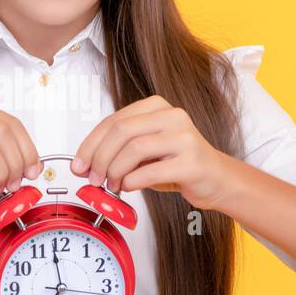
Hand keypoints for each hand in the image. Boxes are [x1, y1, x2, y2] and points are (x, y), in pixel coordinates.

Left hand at [70, 95, 229, 209]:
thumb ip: (119, 150)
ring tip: (112, 184)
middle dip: (99, 157)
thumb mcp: (146, 150)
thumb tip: (86, 164)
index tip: (78, 164)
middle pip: (121, 131)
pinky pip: (151, 171)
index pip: (114, 120)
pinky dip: (132, 182)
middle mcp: (172, 116)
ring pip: (134, 149)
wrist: (217, 179)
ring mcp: (184, 138)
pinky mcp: (192, 162)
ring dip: (115, 171)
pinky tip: (129, 186)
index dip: (90, 144)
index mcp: (157, 107)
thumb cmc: (178, 164)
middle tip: (92, 178)